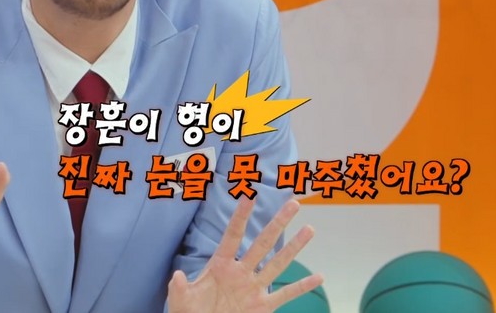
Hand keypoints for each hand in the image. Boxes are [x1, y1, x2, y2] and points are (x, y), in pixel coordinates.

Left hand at [167, 199, 321, 312]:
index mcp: (220, 265)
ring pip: (278, 263)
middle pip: (263, 242)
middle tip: (293, 203)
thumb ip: (179, 288)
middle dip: (278, 223)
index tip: (250, 194)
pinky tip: (318, 276)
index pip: (233, 235)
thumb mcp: (180, 300)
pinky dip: (302, 286)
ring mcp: (253, 288)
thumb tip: (177, 276)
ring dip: (294, 247)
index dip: (241, 216)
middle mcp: (240, 272)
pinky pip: (285, 294)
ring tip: (309, 229)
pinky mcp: (262, 307)